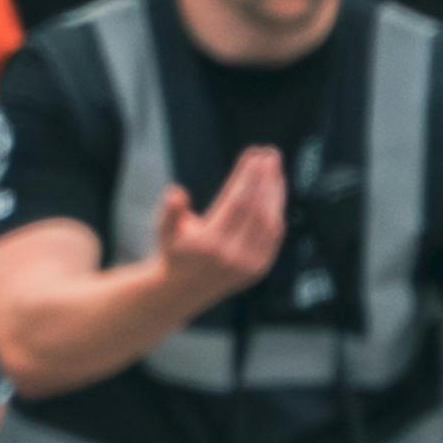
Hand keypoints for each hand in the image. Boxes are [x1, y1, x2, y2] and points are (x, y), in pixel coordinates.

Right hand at [155, 147, 286, 296]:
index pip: (237, 201)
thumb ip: (169, 212)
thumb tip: (176, 193)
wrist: (184, 289)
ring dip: (276, 192)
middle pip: (257, 209)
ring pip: (270, 222)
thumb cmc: (176, 251)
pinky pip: (274, 237)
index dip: (248, 175)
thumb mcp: (164, 231)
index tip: (254, 154)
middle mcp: (231, 255)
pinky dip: (278, 212)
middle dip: (265, 178)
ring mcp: (248, 264)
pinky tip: (277, 193)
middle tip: (270, 153)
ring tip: (275, 168)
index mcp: (209, 243)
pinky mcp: (259, 269)